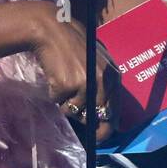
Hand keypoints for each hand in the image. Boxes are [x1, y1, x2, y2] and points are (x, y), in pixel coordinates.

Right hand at [23, 4, 118, 142]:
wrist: (52, 30)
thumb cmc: (72, 45)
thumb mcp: (95, 62)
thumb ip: (101, 84)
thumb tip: (103, 115)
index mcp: (113, 75)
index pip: (114, 109)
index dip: (108, 127)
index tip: (101, 137)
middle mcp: (102, 81)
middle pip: (97, 116)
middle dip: (89, 124)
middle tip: (86, 131)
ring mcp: (84, 84)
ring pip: (75, 111)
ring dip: (67, 103)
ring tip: (64, 82)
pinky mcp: (66, 85)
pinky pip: (59, 102)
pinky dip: (55, 95)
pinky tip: (55, 77)